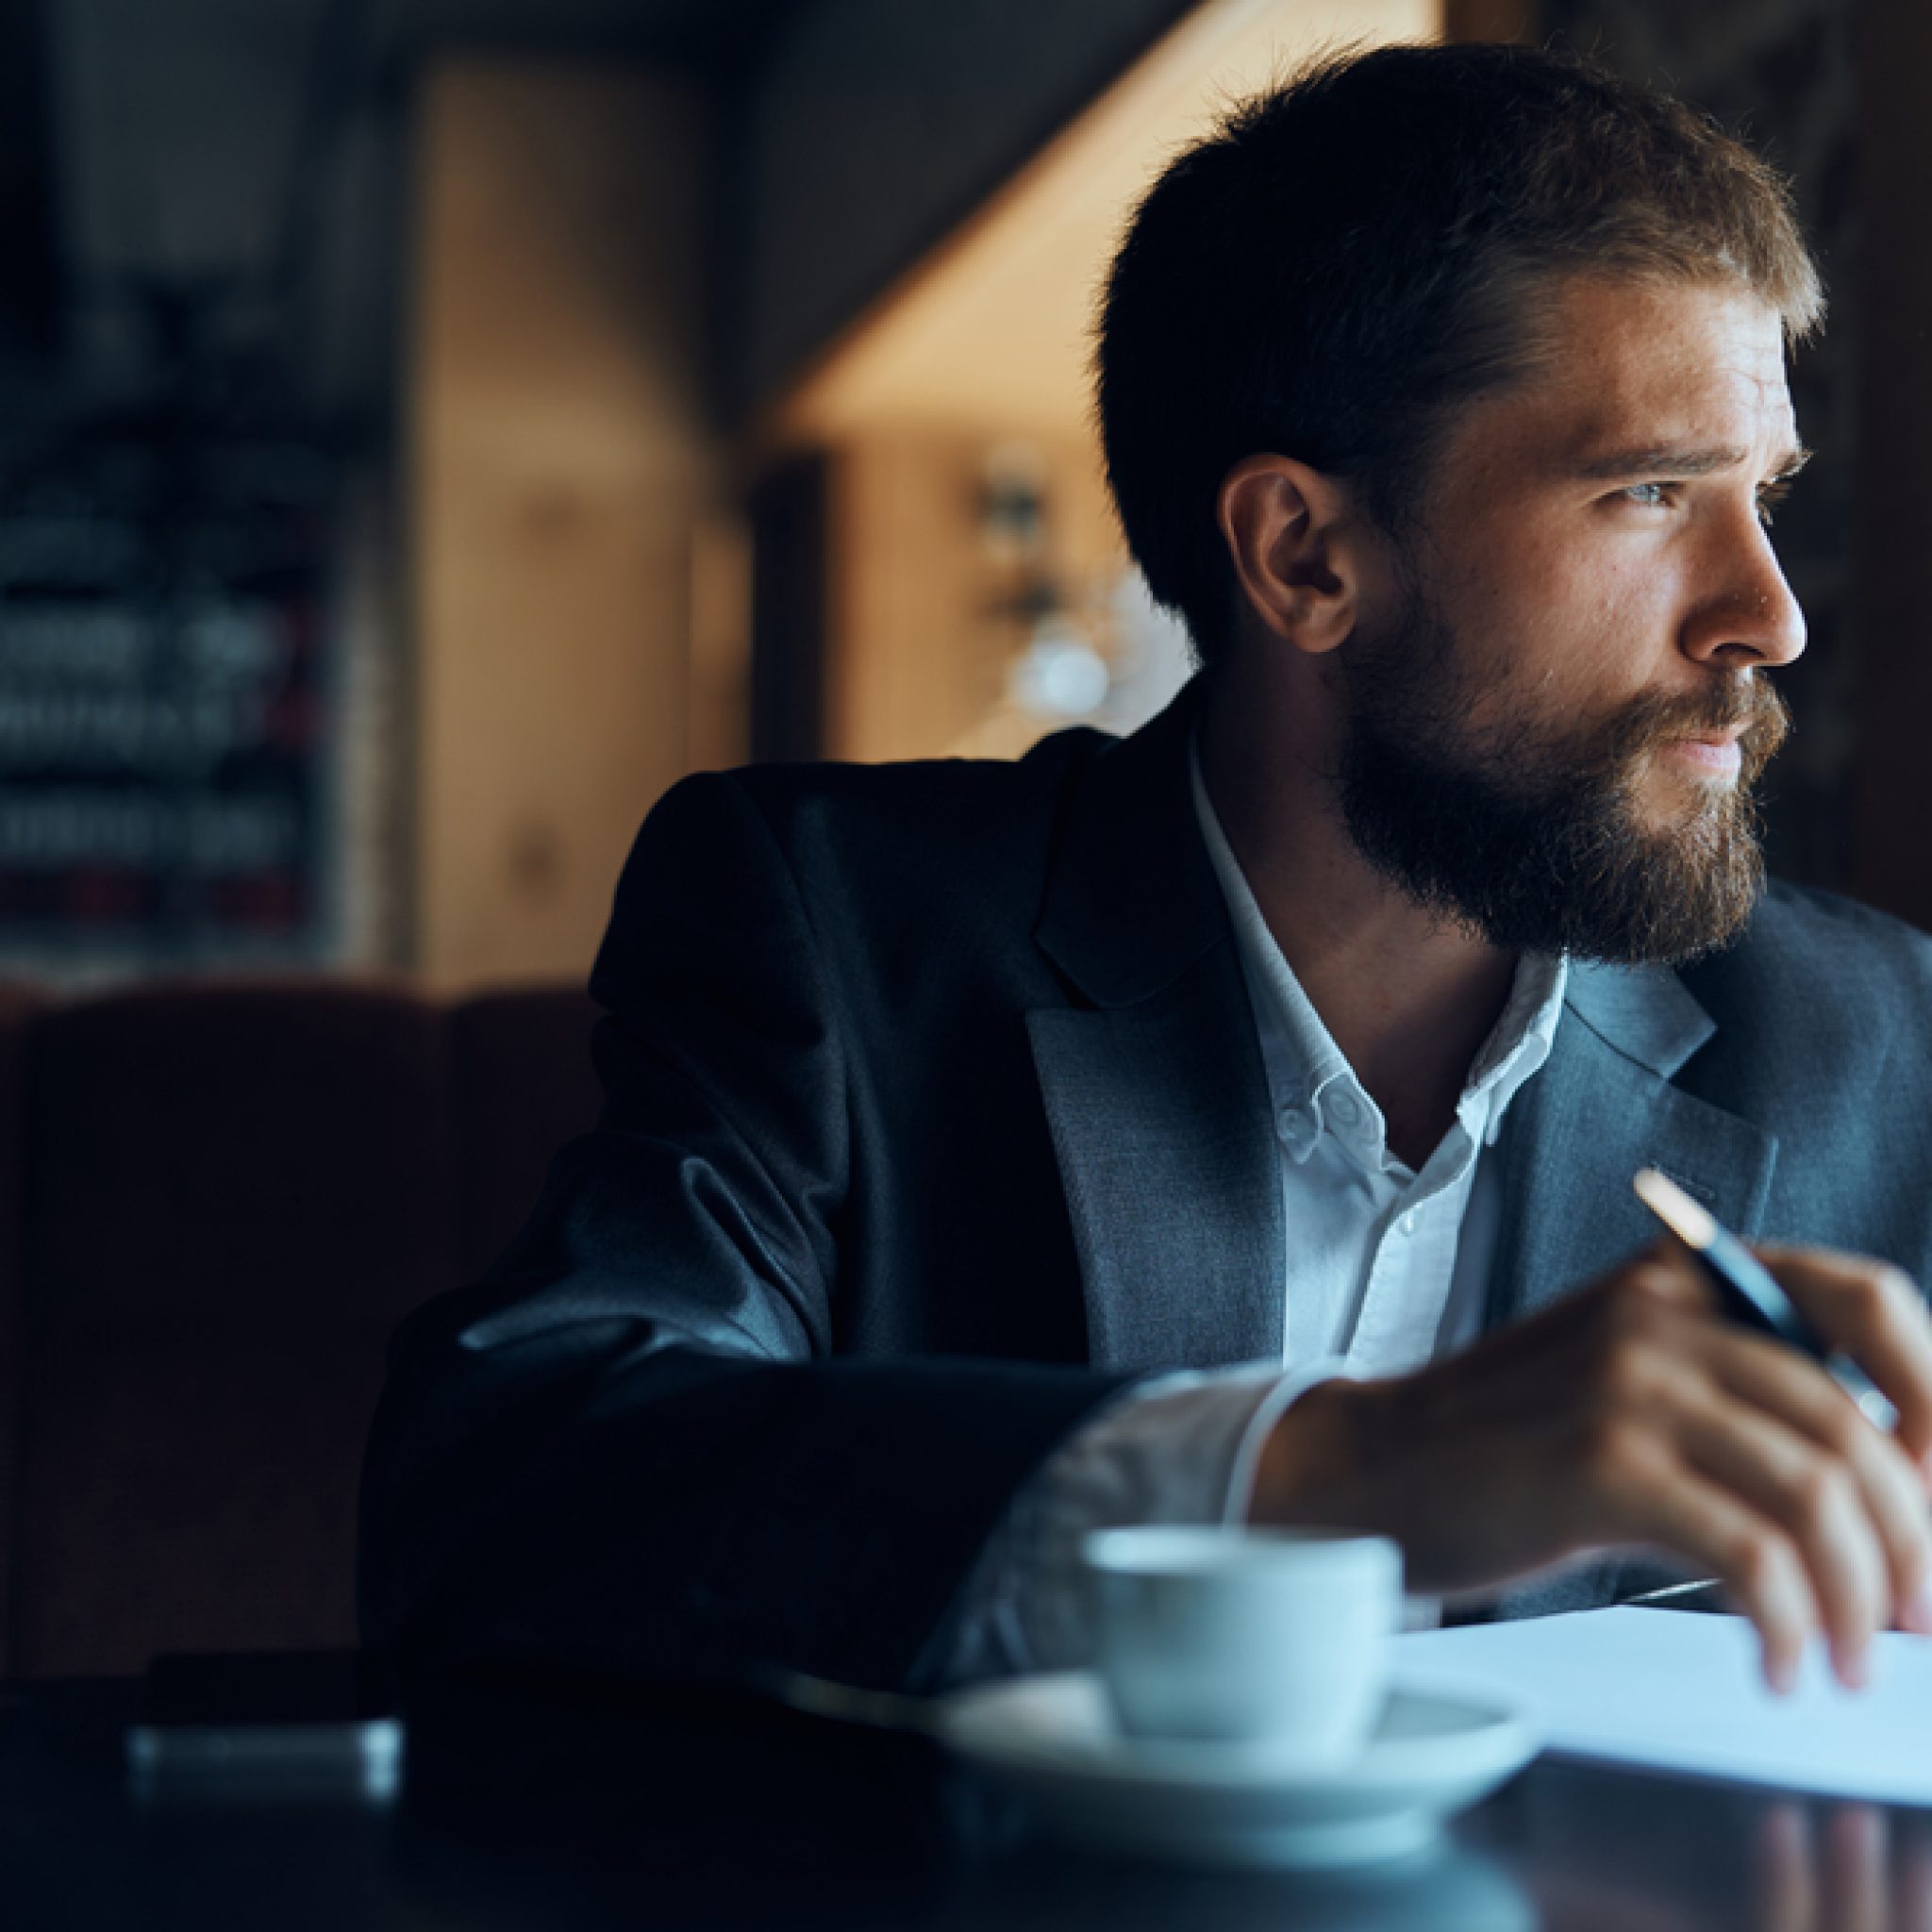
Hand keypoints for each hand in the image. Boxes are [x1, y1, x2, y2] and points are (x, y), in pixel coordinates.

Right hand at [1249, 1238, 1931, 1690]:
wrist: (1375, 1465)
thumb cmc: (1511, 1440)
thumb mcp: (1630, 1376)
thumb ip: (1740, 1391)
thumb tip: (1897, 1491)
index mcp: (1686, 1277)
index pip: (1872, 1301)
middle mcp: (1663, 1312)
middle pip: (1859, 1429)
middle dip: (1915, 1545)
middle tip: (1914, 1620)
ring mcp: (1630, 1383)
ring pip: (1819, 1498)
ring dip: (1858, 1604)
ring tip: (1847, 1661)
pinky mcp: (1600, 1463)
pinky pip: (1752, 1557)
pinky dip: (1791, 1627)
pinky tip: (1783, 1665)